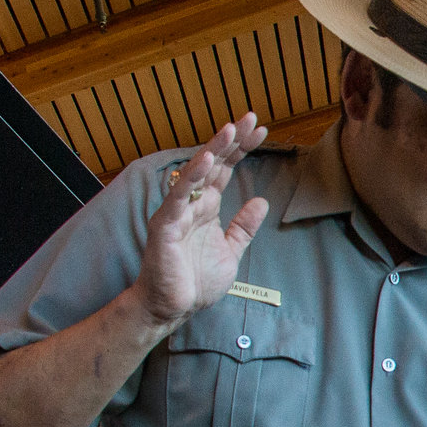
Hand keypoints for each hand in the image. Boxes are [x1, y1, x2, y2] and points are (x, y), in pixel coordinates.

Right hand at [131, 114, 271, 329]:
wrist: (174, 308)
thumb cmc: (196, 280)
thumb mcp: (231, 251)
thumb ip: (243, 227)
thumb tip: (260, 201)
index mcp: (207, 206)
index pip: (224, 169)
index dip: (241, 150)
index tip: (261, 131)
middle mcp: (192, 203)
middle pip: (212, 164)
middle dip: (231, 140)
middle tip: (250, 118)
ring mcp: (177, 212)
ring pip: (195, 174)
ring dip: (212, 150)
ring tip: (231, 129)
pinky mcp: (165, 226)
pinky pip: (178, 198)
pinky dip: (192, 178)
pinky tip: (206, 160)